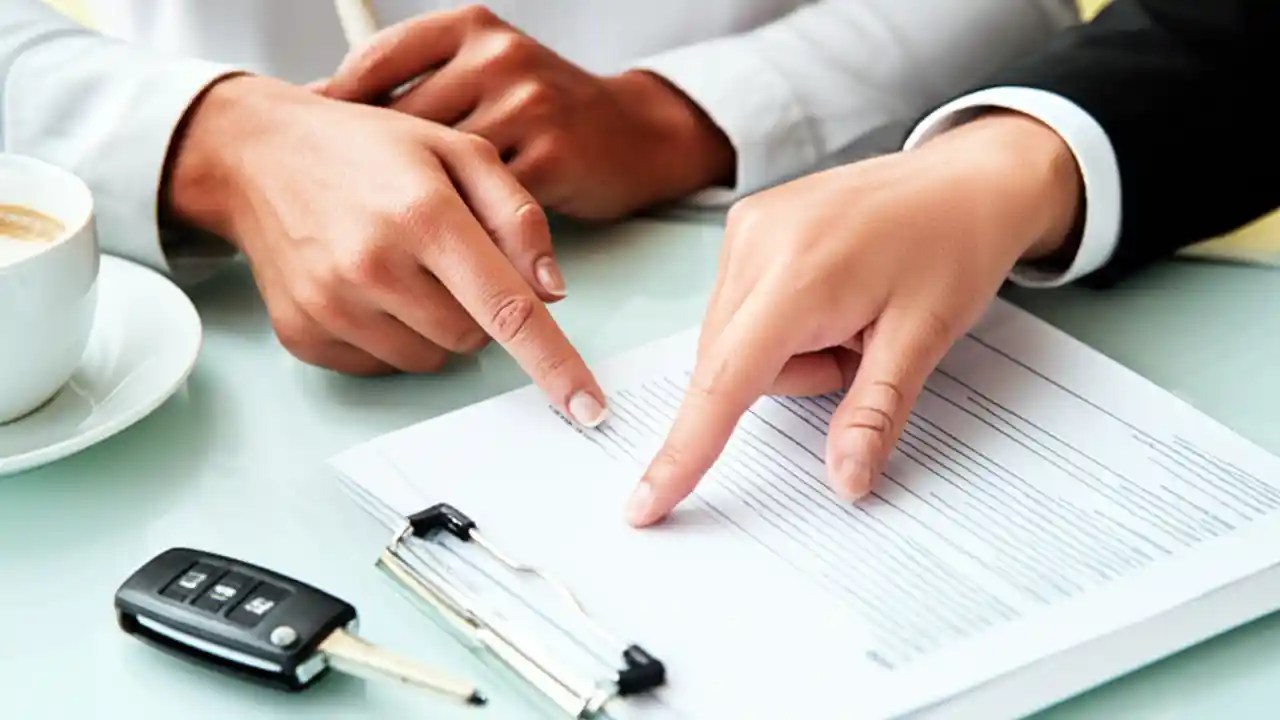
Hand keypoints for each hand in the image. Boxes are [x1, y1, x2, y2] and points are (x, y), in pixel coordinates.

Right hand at [164, 74, 607, 425]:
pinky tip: (366, 286)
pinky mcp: (303, 335)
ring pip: (429, 358)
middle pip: (472, 338)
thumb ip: (518, 217)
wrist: (259, 156)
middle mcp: (373, 266)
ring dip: (433, 324)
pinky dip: (389, 336)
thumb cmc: (371, 150)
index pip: (507, 308)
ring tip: (400, 265)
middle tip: (443, 257)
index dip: (554, 364)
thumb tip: (554, 292)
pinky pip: (381, 365)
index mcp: (424, 215)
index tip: (589, 408)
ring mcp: (331, 306)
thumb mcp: (458, 152)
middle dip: (476, 308)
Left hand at [317, 5, 733, 219]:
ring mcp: (527, 106)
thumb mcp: (484, 74)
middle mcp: (496, 58)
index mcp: (469, 28)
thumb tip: (324, 110)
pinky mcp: (553, 158)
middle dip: (369, 170)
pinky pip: (486, 205)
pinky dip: (463, 232)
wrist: (636, 134)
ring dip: (414, 211)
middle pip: (403, 123)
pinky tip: (445, 252)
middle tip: (335, 207)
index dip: (334, 109)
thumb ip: (420, 86)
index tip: (304, 147)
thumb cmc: (545, 112)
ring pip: (443, 171)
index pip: (376, 63)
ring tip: (386, 239)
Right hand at [625, 112, 1083, 525]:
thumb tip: (844, 482)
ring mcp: (747, 227)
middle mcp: (756, 243)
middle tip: (859, 348)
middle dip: (789, 379)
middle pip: (728, 366)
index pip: (726, 381)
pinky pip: (738, 306)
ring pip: (731, 342)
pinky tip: (830, 294)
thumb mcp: (926, 338)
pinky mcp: (748, 223)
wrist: (968, 176)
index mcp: (800, 275)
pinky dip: (778, 322)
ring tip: (851, 315)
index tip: (646, 503)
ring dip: (784, 352)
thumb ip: (873, 414)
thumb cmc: (954, 245)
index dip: (684, 450)